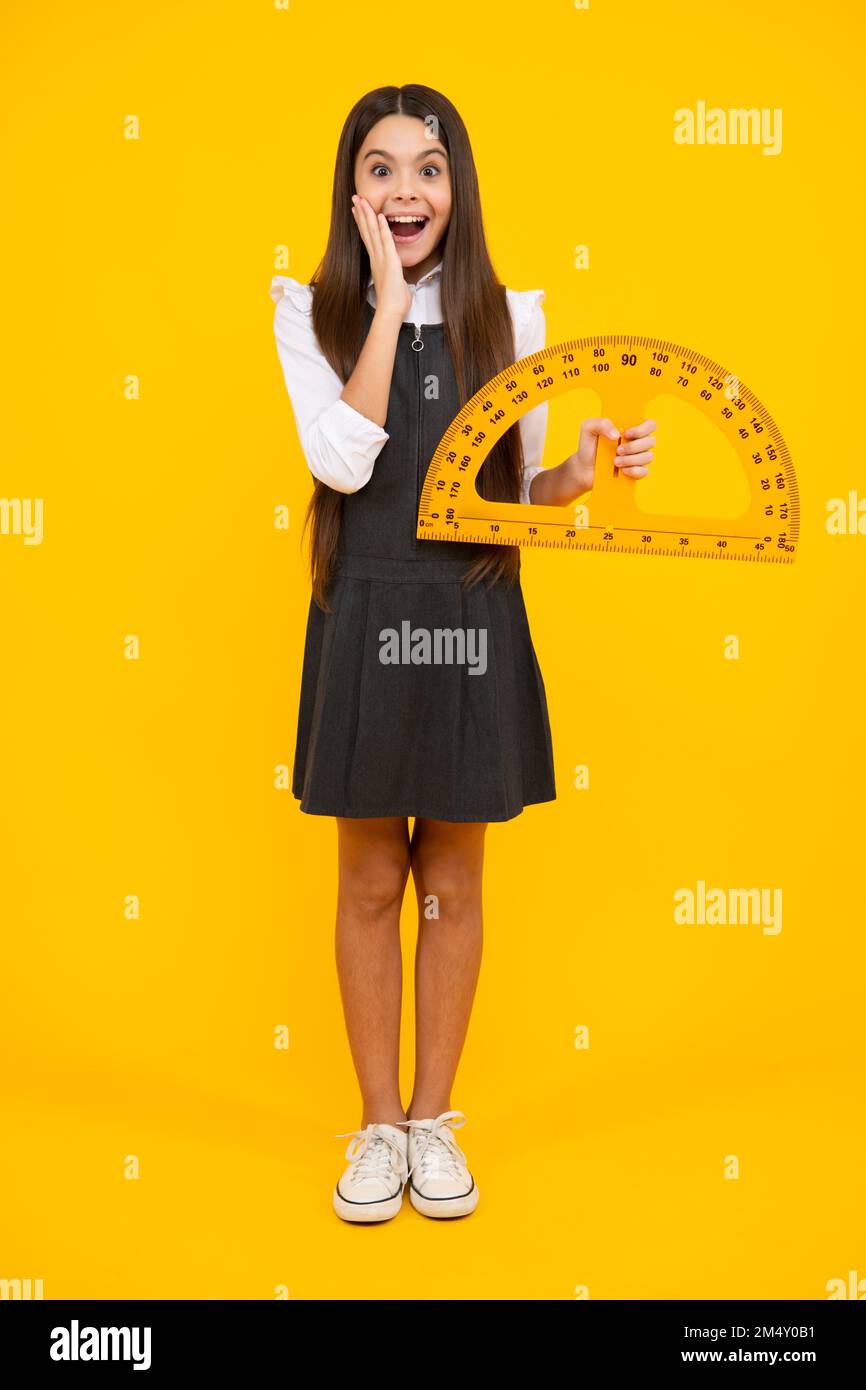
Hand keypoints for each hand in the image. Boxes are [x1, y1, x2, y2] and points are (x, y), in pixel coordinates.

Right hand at [351, 194, 410, 320]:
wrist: (391, 312)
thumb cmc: (393, 303)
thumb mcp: (394, 285)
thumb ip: (395, 278)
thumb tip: (398, 281)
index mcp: (377, 262)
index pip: (368, 238)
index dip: (362, 223)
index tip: (357, 211)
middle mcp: (376, 258)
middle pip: (367, 231)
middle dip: (361, 213)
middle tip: (355, 198)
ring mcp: (382, 259)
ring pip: (373, 233)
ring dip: (368, 215)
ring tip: (362, 200)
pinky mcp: (390, 262)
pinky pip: (386, 242)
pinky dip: (383, 229)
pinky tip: (380, 216)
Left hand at [566, 416, 655, 492]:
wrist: (584, 468)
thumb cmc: (589, 446)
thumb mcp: (589, 428)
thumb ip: (601, 423)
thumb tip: (617, 434)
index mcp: (631, 428)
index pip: (650, 424)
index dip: (642, 429)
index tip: (626, 434)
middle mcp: (638, 442)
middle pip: (651, 441)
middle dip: (634, 447)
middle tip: (617, 450)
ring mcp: (639, 457)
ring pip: (648, 457)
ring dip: (631, 460)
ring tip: (615, 462)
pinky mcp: (637, 472)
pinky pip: (644, 471)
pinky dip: (634, 471)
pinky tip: (622, 470)